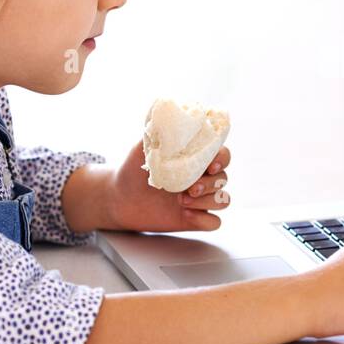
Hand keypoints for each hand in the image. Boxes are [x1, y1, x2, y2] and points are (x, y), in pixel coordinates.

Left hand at [102, 140, 231, 232]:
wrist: (120, 198)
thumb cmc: (133, 170)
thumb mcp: (144, 148)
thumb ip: (159, 135)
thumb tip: (170, 120)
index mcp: (196, 158)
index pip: (222, 154)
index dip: (222, 159)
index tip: (210, 164)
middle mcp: (202, 177)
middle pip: (224, 178)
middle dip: (210, 184)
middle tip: (190, 189)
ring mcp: (200, 199)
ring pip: (223, 200)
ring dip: (207, 201)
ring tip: (182, 202)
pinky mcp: (194, 219)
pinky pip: (214, 222)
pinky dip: (203, 219)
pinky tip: (186, 215)